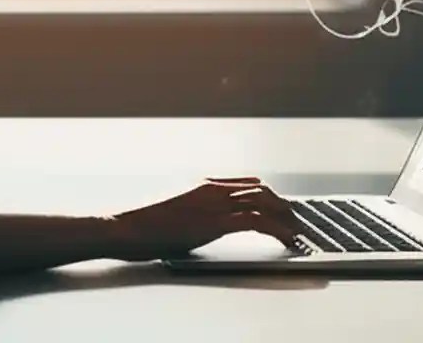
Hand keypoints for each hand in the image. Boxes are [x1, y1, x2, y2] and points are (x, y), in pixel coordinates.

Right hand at [110, 177, 304, 260]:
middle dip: (282, 205)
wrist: (124, 227)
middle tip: (296, 221)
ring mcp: (214, 203)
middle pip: (261, 189)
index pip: (246, 182)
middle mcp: (212, 188)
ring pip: (264, 201)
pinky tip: (287, 239)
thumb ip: (192, 211)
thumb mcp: (172, 210)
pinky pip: (257, 221)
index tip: (281, 207)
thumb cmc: (141, 223)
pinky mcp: (214, 222)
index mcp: (202, 183)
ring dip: (286, 216)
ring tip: (297, 231)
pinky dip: (278, 229)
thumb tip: (201, 223)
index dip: (268, 195)